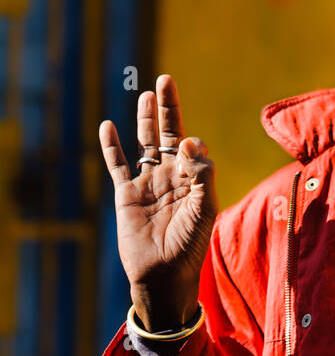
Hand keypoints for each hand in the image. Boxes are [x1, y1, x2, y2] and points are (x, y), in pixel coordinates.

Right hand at [99, 74, 217, 331]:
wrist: (163, 275)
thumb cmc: (189, 246)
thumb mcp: (205, 209)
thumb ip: (202, 174)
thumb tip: (189, 140)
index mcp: (194, 178)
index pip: (193, 147)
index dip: (191, 143)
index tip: (188, 147)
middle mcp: (171, 176)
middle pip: (168, 134)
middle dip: (167, 109)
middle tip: (165, 80)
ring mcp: (148, 183)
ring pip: (145, 144)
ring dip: (145, 119)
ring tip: (147, 95)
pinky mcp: (126, 194)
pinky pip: (118, 165)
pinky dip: (111, 146)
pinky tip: (108, 126)